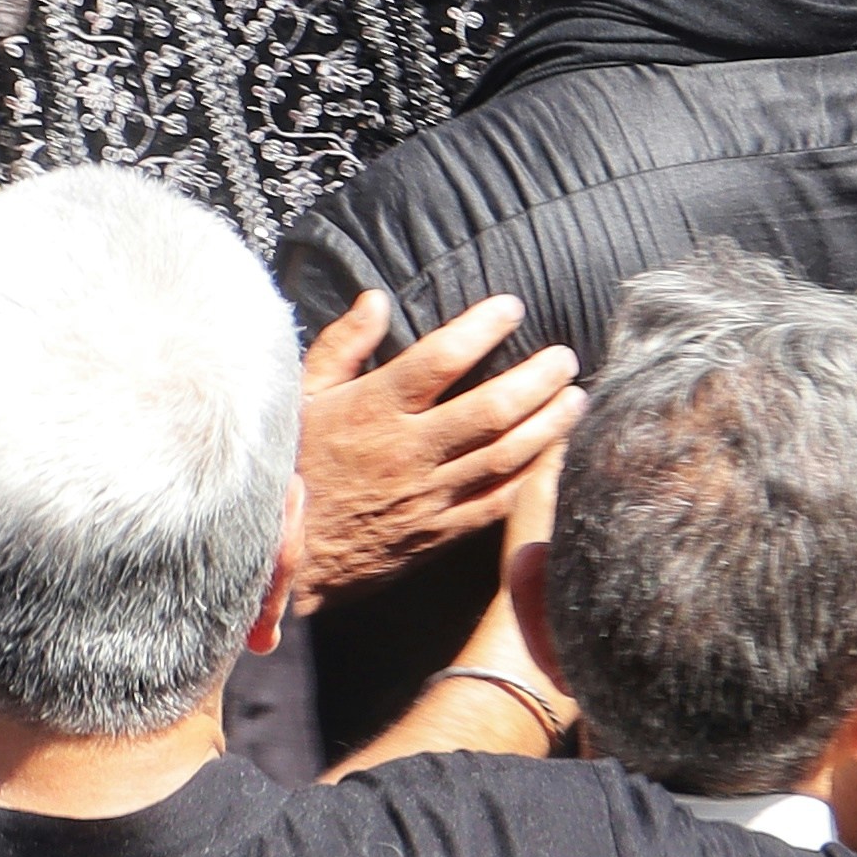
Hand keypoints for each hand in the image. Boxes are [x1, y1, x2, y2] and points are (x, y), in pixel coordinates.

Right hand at [294, 290, 584, 602]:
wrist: (279, 556)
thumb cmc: (287, 466)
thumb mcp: (300, 397)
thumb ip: (341, 346)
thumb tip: (377, 299)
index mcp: (372, 410)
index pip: (440, 359)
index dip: (482, 328)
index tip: (513, 306)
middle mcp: (407, 452)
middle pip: (491, 410)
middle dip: (537, 380)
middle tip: (566, 357)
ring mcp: (427, 497)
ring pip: (505, 457)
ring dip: (548, 425)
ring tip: (577, 398)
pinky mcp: (438, 533)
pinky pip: (496, 503)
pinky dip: (531, 478)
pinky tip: (555, 456)